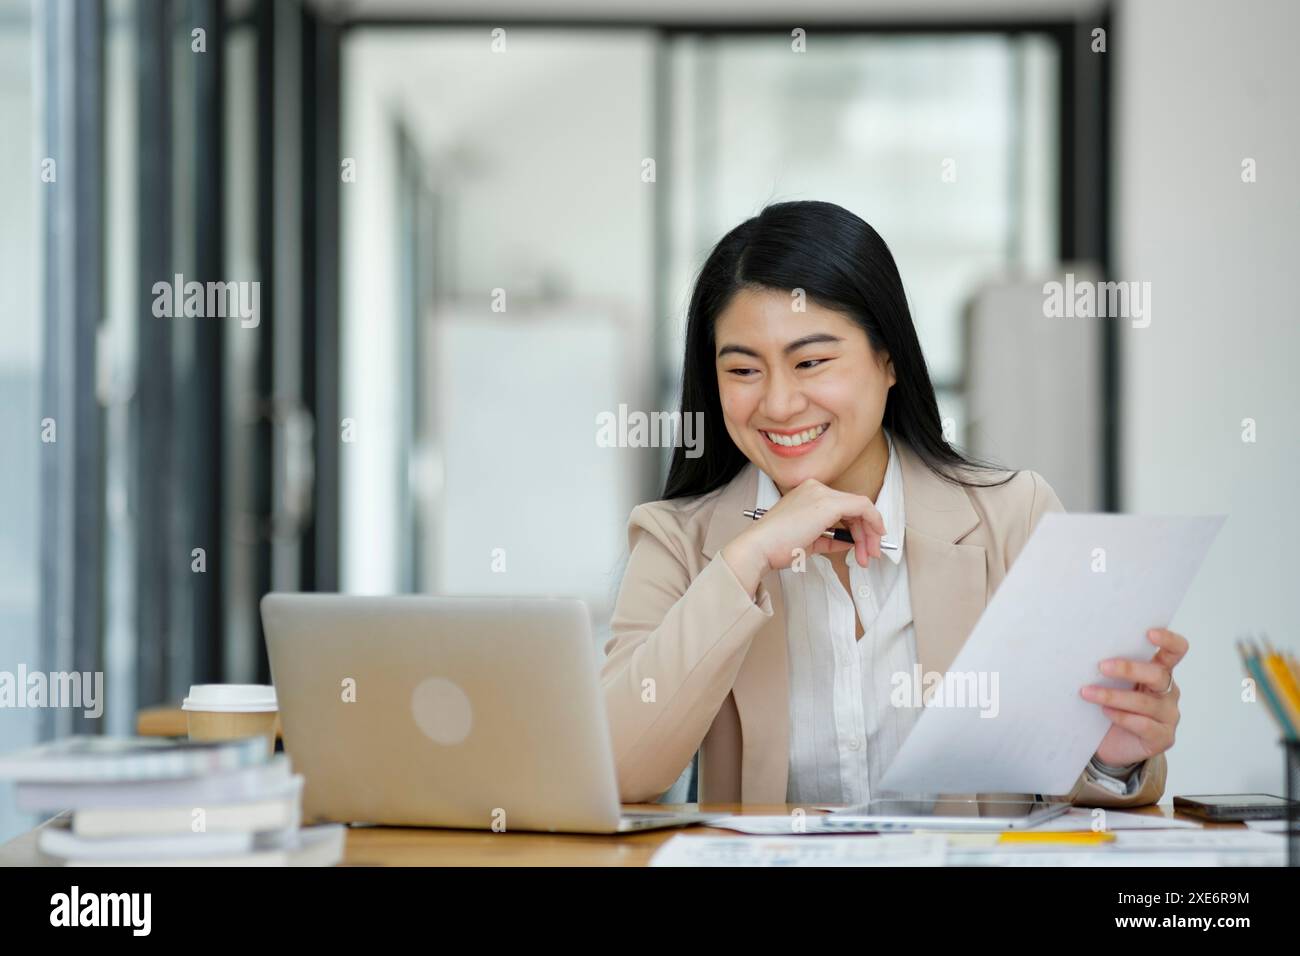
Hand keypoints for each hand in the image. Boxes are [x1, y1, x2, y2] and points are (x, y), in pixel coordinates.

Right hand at [720, 478, 885, 596]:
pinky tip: (874, 538)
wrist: (760, 547)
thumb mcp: (809, 541)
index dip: (858, 527)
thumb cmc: (775, 546)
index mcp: (807, 494)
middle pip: (853, 507)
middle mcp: (815, 488)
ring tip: (869, 554)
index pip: (841, 507)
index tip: (864, 544)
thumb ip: (831, 539)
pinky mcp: (828, 503)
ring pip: (860, 508)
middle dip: (867, 533)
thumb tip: (851, 542)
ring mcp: (822, 493)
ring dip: (869, 533)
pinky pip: (862, 507)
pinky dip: (873, 522)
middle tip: (871, 553)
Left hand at [1081, 628, 1185, 767]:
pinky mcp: (1162, 738)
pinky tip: (1105, 713)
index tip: (1149, 633)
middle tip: (1101, 666)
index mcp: (1160, 672)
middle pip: (1158, 675)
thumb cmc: (1111, 707)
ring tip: (1088, 692)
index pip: (1175, 651)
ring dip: (1113, 696)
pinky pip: (1144, 725)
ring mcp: (1168, 716)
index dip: (1168, 640)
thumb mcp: (1111, 684)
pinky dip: (1122, 717)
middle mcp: (1168, 692)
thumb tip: (1084, 650)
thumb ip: (1110, 669)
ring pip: (1145, 702)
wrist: (1111, 746)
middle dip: (1129, 669)